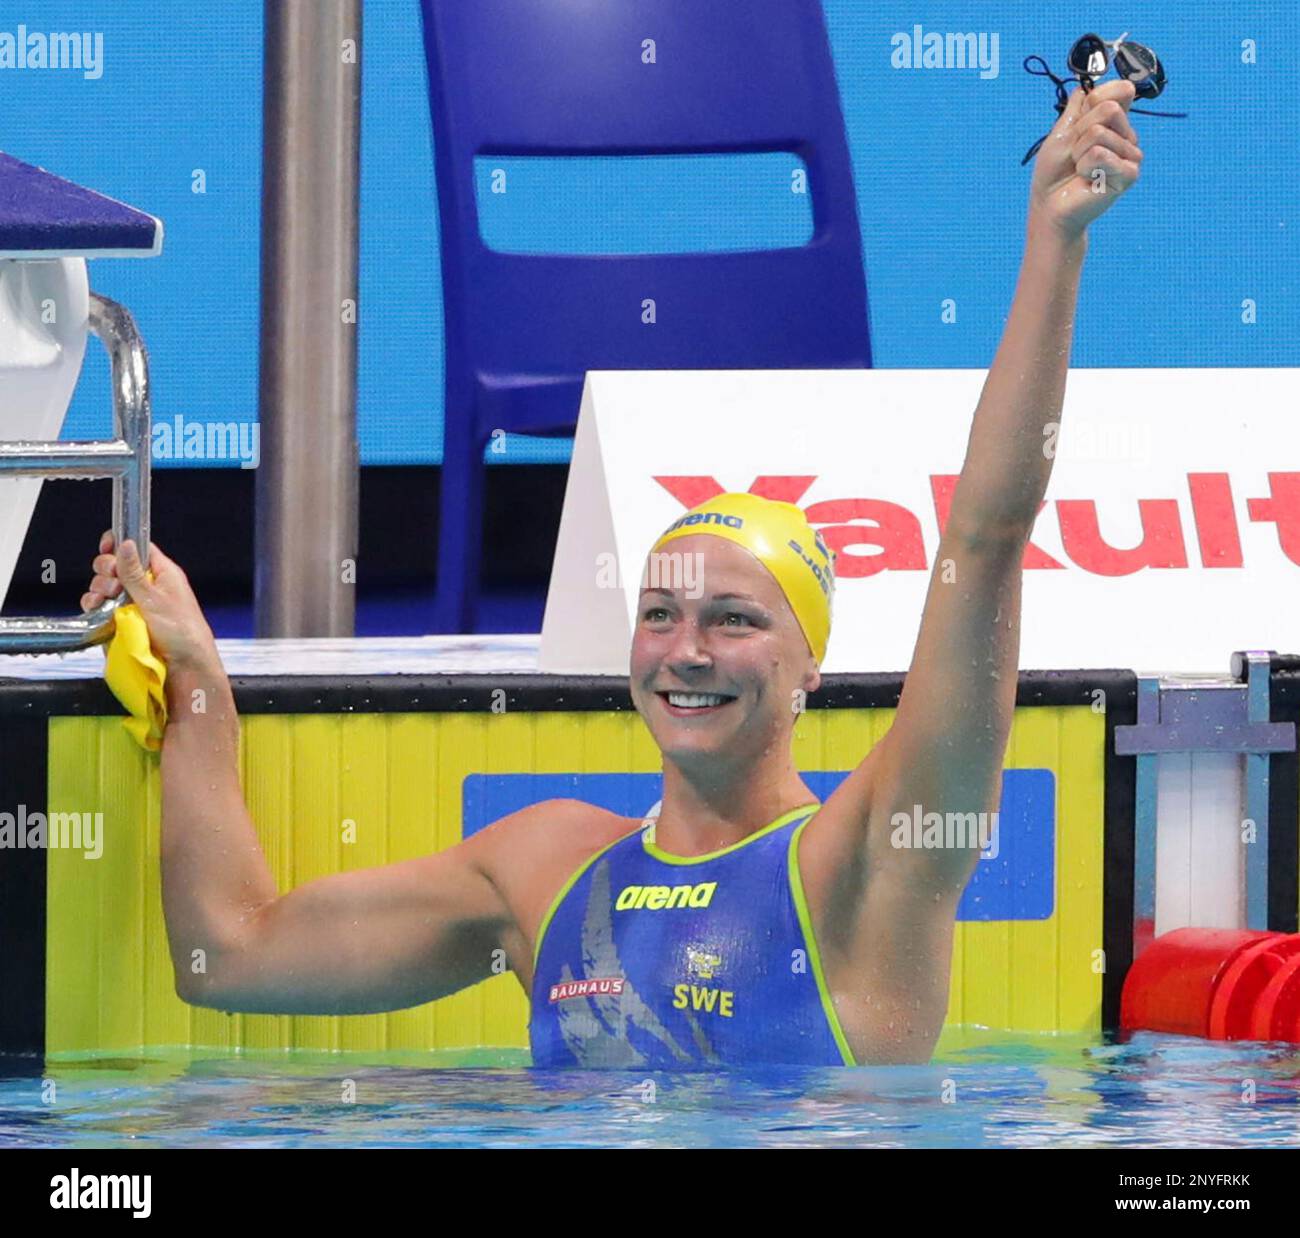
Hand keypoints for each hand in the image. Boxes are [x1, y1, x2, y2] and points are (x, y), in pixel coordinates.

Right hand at [81, 530, 217, 670]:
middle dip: (106, 570)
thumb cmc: (181, 632)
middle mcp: (146, 585)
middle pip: (115, 565)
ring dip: (99, 588)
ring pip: (104, 585)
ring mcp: (132, 602)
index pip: (137, 548)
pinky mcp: (120, 620)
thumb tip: (125, 543)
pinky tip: (96, 607)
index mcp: (161, 573)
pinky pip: (100, 605)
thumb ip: (135, 573)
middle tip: (113, 583)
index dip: (119, 545)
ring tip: (108, 598)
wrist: (182, 667)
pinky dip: (94, 604)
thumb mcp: (155, 598)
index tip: (106, 548)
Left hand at [1029, 79, 1141, 239]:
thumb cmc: (1054, 173)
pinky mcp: (1130, 173)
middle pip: (1108, 109)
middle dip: (1080, 131)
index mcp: (1114, 123)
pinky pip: (1100, 154)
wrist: (1051, 206)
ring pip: (1100, 132)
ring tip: (1080, 169)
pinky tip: (1088, 179)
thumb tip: (1086, 85)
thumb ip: (1078, 107)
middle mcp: (1126, 136)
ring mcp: (1131, 154)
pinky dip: (1085, 166)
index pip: (1120, 90)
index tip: (1078, 124)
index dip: (1096, 99)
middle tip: (1075, 155)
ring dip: (1079, 152)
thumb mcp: (1062, 132)